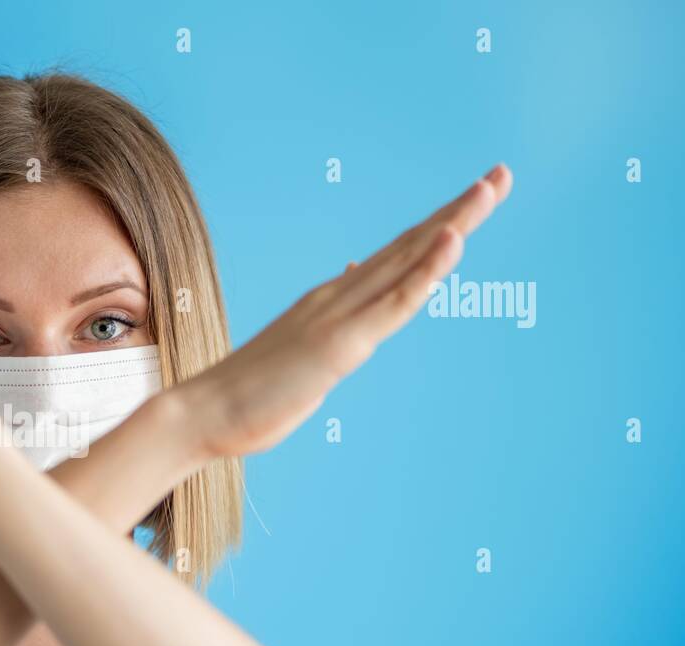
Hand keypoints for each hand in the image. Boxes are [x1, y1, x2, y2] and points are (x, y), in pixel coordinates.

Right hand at [181, 165, 512, 458]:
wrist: (204, 412)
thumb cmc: (249, 391)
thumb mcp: (302, 351)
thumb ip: (331, 320)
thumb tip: (354, 279)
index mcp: (332, 301)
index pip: (396, 256)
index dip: (437, 226)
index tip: (473, 198)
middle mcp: (338, 295)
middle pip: (410, 245)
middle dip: (459, 210)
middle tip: (500, 173)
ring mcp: (340, 316)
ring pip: (408, 263)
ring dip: (452, 224)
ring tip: (489, 188)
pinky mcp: (340, 344)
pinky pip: (394, 304)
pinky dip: (427, 271)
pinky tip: (453, 240)